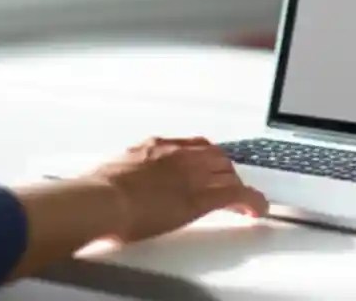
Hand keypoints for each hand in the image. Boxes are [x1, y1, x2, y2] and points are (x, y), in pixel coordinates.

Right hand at [86, 136, 268, 242]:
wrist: (102, 199)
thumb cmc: (97, 191)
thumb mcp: (112, 173)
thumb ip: (123, 174)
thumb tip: (115, 184)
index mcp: (156, 148)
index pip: (193, 146)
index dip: (206, 157)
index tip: (209, 165)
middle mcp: (179, 155)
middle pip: (217, 156)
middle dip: (225, 171)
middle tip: (229, 185)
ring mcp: (192, 174)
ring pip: (229, 173)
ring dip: (238, 186)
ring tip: (244, 201)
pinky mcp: (201, 198)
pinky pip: (237, 195)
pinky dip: (252, 201)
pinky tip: (257, 210)